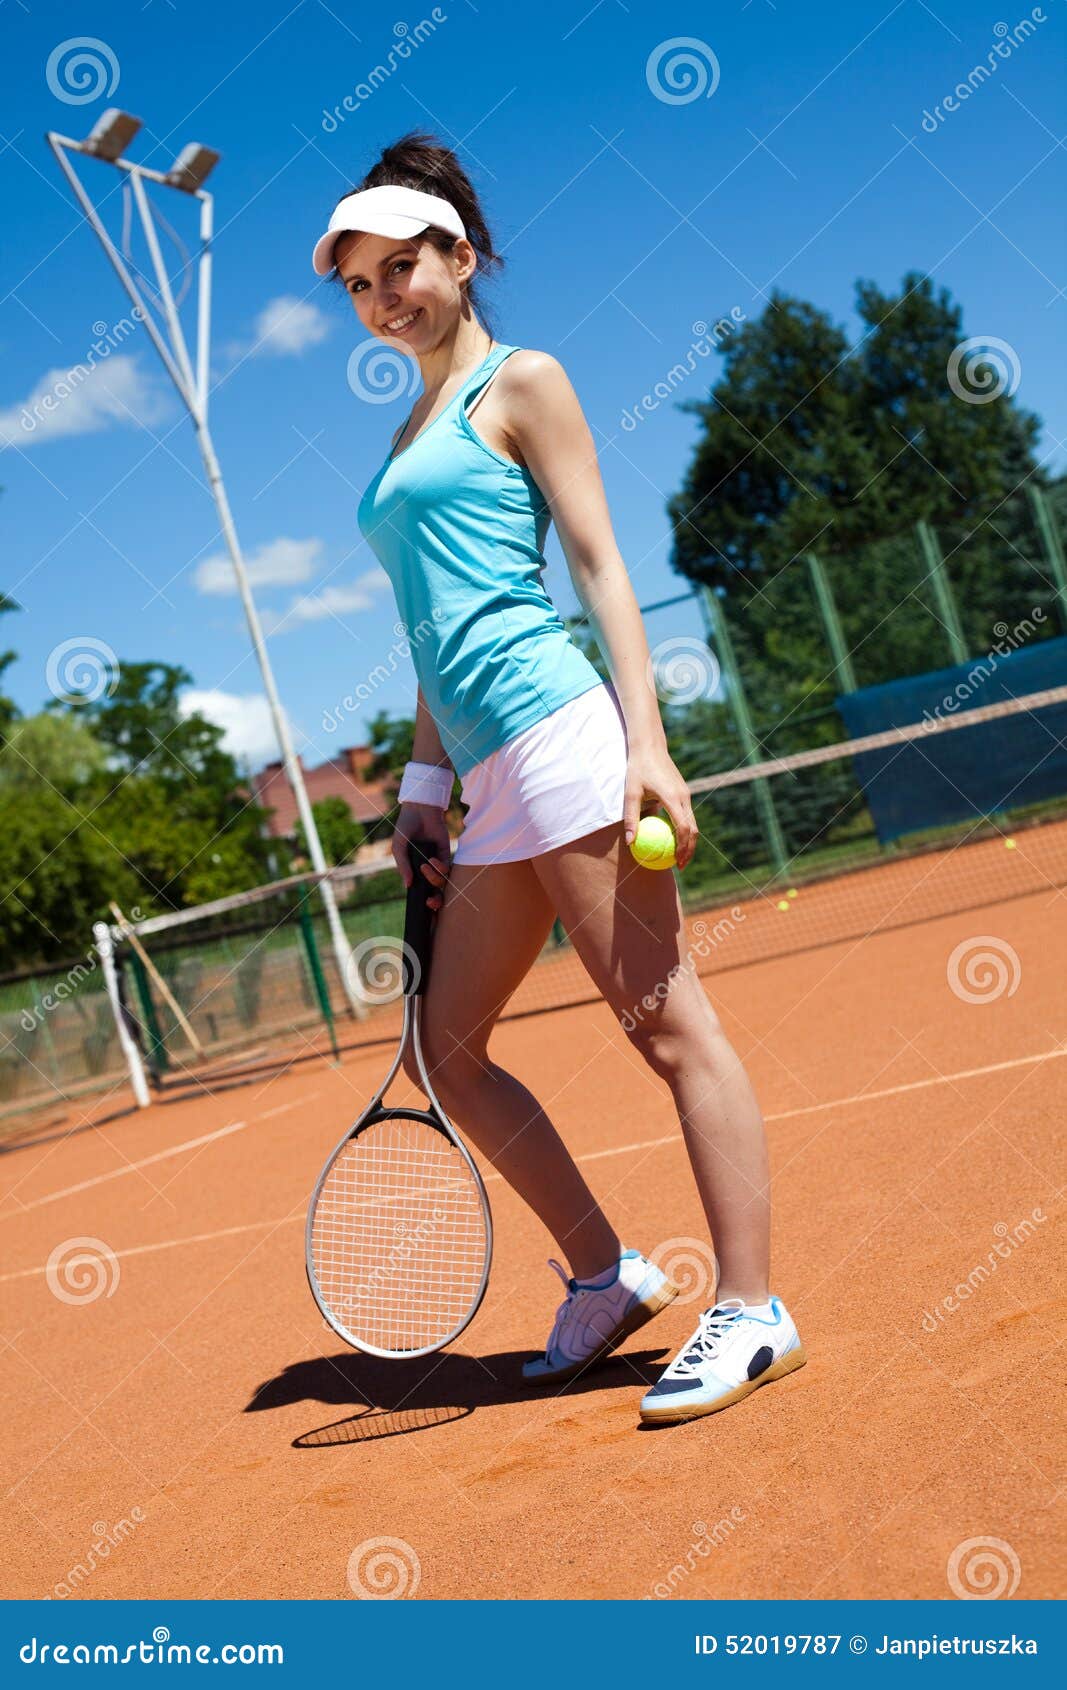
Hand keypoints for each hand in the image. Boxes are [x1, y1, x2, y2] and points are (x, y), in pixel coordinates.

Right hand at [393, 803, 451, 911]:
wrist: (419, 811)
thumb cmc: (406, 828)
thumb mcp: (399, 847)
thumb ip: (403, 866)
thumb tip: (407, 886)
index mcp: (413, 870)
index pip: (419, 891)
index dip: (421, 901)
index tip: (420, 906)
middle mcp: (426, 870)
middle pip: (434, 892)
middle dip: (434, 901)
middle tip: (430, 902)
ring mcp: (437, 863)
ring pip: (441, 882)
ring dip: (433, 878)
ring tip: (424, 867)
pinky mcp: (446, 854)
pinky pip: (447, 868)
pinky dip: (440, 867)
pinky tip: (431, 859)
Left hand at [623, 744, 697, 869]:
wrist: (650, 746)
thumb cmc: (637, 769)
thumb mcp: (630, 793)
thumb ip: (631, 818)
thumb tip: (630, 843)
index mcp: (673, 797)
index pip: (683, 828)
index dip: (682, 847)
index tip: (676, 861)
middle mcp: (684, 796)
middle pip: (694, 829)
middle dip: (689, 849)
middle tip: (680, 865)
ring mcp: (685, 793)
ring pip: (693, 822)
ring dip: (688, 840)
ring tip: (678, 856)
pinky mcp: (683, 791)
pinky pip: (687, 814)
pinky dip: (684, 829)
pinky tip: (672, 838)